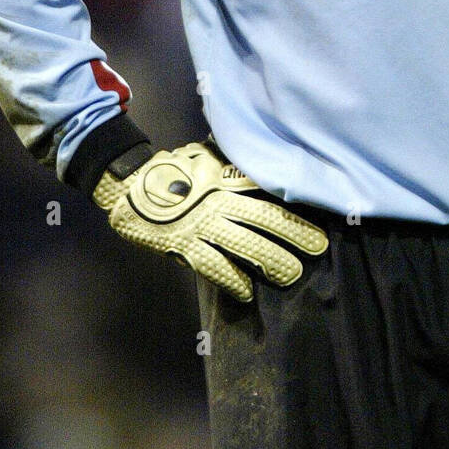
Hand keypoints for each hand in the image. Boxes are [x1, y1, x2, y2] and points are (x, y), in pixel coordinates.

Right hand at [93, 139, 328, 301]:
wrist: (130, 183)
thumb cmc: (174, 169)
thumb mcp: (207, 156)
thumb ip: (233, 162)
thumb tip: (264, 161)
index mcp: (226, 175)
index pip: (266, 188)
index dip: (292, 199)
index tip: (317, 209)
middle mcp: (219, 199)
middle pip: (264, 217)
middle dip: (294, 233)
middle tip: (319, 247)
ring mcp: (202, 223)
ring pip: (245, 244)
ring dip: (271, 261)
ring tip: (293, 274)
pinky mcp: (184, 244)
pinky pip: (214, 266)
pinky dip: (232, 280)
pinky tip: (247, 292)